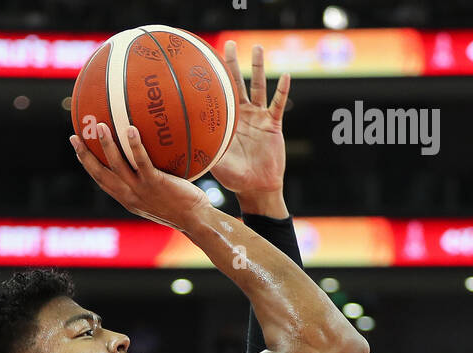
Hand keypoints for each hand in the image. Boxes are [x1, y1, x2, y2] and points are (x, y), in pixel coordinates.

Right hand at [69, 123, 210, 230]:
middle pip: (100, 174)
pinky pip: (142, 162)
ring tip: (101, 126)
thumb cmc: (181, 206)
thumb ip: (148, 179)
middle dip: (85, 156)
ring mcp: (141, 190)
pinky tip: (131, 129)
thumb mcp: (158, 195)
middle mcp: (130, 196)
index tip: (77, 148)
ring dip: (107, 146)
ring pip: (117, 166)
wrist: (195, 220)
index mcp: (127, 199)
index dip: (87, 164)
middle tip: (75, 137)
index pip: (101, 180)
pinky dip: (135, 146)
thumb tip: (147, 155)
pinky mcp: (156, 184)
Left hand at [215, 43, 290, 209]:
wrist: (256, 188)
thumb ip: (205, 153)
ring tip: (257, 48)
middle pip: (237, 83)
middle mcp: (242, 115)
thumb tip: (186, 148)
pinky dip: (283, 91)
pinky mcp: (273, 124)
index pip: (218, 96)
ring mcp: (259, 117)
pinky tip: (286, 76)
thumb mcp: (216, 164)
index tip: (205, 62)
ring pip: (259, 87)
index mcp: (227, 122)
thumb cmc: (234, 179)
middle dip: (233, 64)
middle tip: (228, 44)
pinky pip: (278, 104)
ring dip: (258, 68)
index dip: (213, 81)